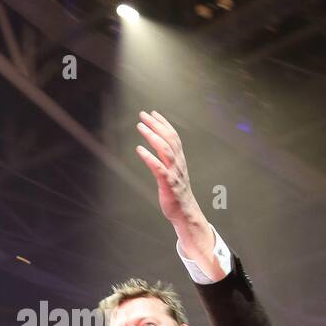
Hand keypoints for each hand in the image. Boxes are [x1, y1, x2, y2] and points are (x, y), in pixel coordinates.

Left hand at [134, 110, 199, 225]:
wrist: (185, 213)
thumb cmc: (177, 193)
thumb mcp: (173, 172)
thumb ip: (167, 159)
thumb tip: (158, 146)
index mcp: (179, 159)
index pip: (173, 136)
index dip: (164, 123)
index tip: (153, 113)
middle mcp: (178, 163)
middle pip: (169, 139)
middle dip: (156, 125)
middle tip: (143, 115)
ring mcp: (174, 173)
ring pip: (165, 150)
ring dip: (153, 136)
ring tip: (141, 127)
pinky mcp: (168, 184)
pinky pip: (159, 168)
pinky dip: (150, 157)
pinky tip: (140, 150)